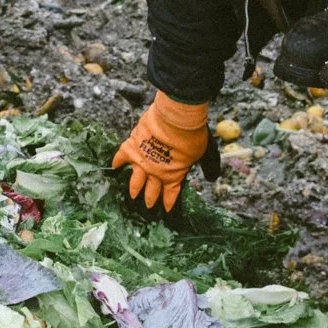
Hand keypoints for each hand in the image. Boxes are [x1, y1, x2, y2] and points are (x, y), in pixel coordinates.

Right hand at [111, 92, 210, 210]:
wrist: (176, 118)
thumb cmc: (193, 136)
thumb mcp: (205, 154)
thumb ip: (208, 166)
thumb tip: (212, 177)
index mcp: (173, 175)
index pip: (169, 193)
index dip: (167, 202)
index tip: (165, 209)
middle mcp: (155, 172)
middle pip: (151, 189)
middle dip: (150, 198)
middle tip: (147, 205)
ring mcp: (142, 160)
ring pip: (135, 179)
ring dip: (134, 188)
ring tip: (133, 194)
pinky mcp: (132, 146)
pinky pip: (121, 157)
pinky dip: (117, 162)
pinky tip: (114, 167)